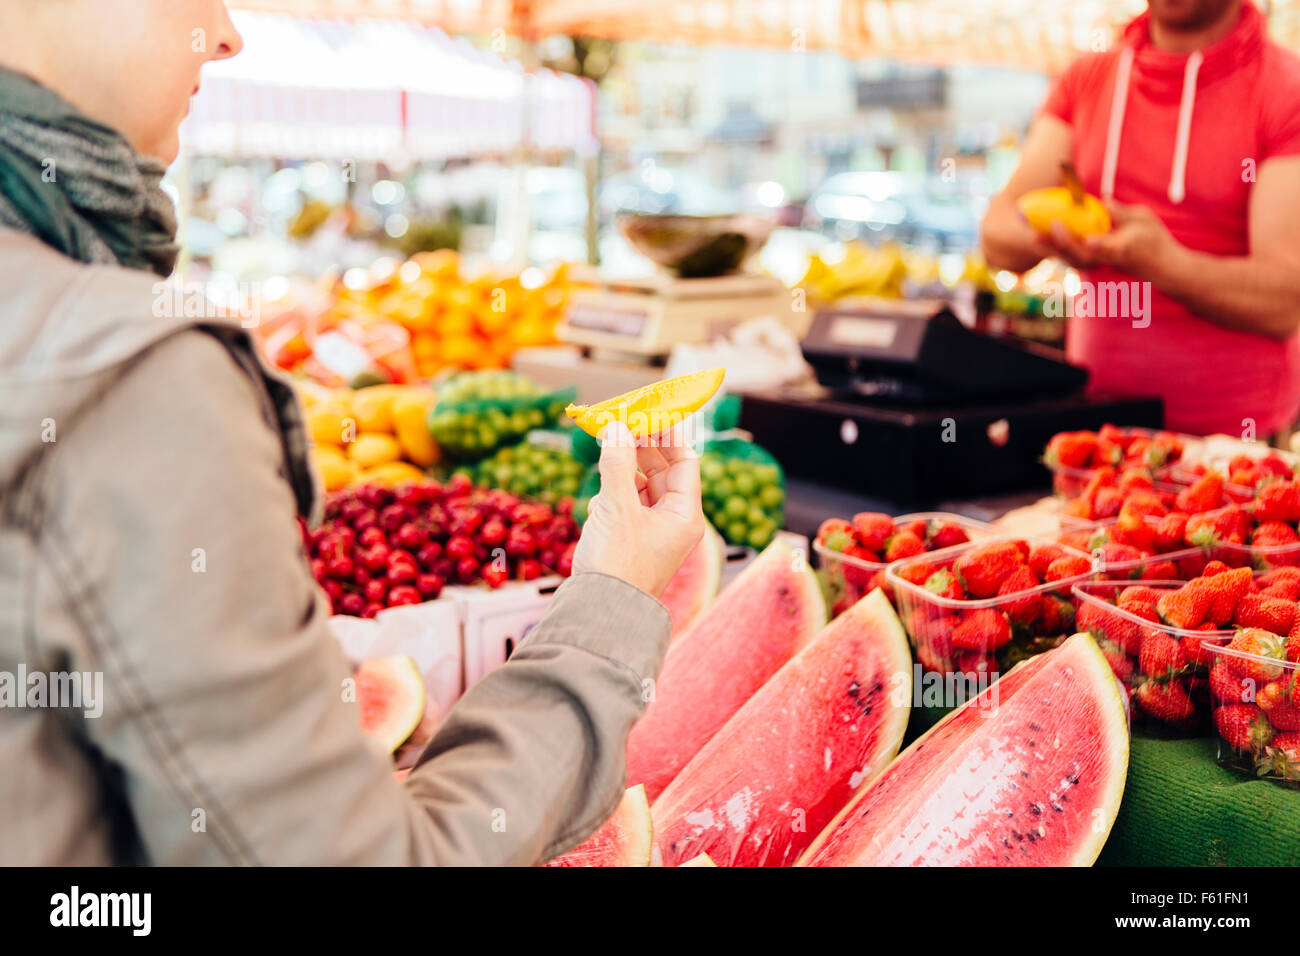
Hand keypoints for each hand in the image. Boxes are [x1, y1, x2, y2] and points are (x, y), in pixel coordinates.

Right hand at [571, 423, 705, 598]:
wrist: (599, 612)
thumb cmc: (617, 564)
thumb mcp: (616, 506)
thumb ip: (616, 463)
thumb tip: (617, 427)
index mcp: (685, 514)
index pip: (684, 460)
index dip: (667, 434)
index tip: (648, 411)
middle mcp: (674, 522)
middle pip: (661, 471)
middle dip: (639, 448)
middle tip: (618, 424)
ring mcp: (653, 532)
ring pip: (640, 487)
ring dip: (621, 472)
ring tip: (603, 457)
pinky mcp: (632, 540)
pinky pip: (626, 506)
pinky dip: (611, 498)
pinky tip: (596, 505)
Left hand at [1042, 201, 1176, 277]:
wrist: (1155, 265)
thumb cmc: (1153, 239)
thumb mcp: (1143, 219)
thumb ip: (1122, 214)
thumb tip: (1105, 202)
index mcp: (1120, 249)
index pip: (1103, 248)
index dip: (1095, 244)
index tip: (1085, 238)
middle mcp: (1105, 259)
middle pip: (1078, 255)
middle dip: (1061, 244)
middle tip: (1045, 228)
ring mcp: (1096, 264)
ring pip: (1070, 258)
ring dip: (1052, 248)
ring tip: (1033, 235)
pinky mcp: (1090, 263)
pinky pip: (1069, 256)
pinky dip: (1055, 249)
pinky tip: (1040, 238)